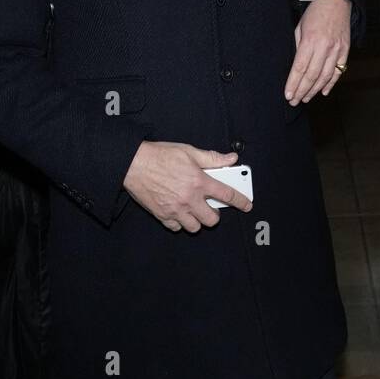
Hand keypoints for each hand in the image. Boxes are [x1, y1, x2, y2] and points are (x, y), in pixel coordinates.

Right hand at [121, 141, 249, 232]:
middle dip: (214, 215)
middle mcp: (189, 198)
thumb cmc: (159, 155)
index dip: (240, 201)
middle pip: (212, 219)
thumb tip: (230, 158)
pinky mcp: (162, 215)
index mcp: (199, 181)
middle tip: (209, 206)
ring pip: (195, 227)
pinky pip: (177, 227)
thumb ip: (211, 158)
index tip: (246, 205)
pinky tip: (178, 212)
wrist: (133, 164)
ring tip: (193, 209)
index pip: (227, 195)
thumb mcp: (189, 151)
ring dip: (197, 220)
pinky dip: (179, 222)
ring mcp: (175, 209)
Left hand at [286, 0, 351, 104]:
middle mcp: (324, 47)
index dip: (293, 83)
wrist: (336, 1)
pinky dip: (330, 83)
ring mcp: (337, 50)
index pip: (300, 68)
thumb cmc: (315, 13)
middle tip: (294, 101)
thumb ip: (298, 47)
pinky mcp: (345, 51)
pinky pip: (338, 71)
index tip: (288, 95)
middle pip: (311, 75)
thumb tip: (296, 68)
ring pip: (325, 76)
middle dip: (302, 90)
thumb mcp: (300, 27)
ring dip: (314, 90)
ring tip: (306, 98)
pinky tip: (323, 92)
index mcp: (310, 40)